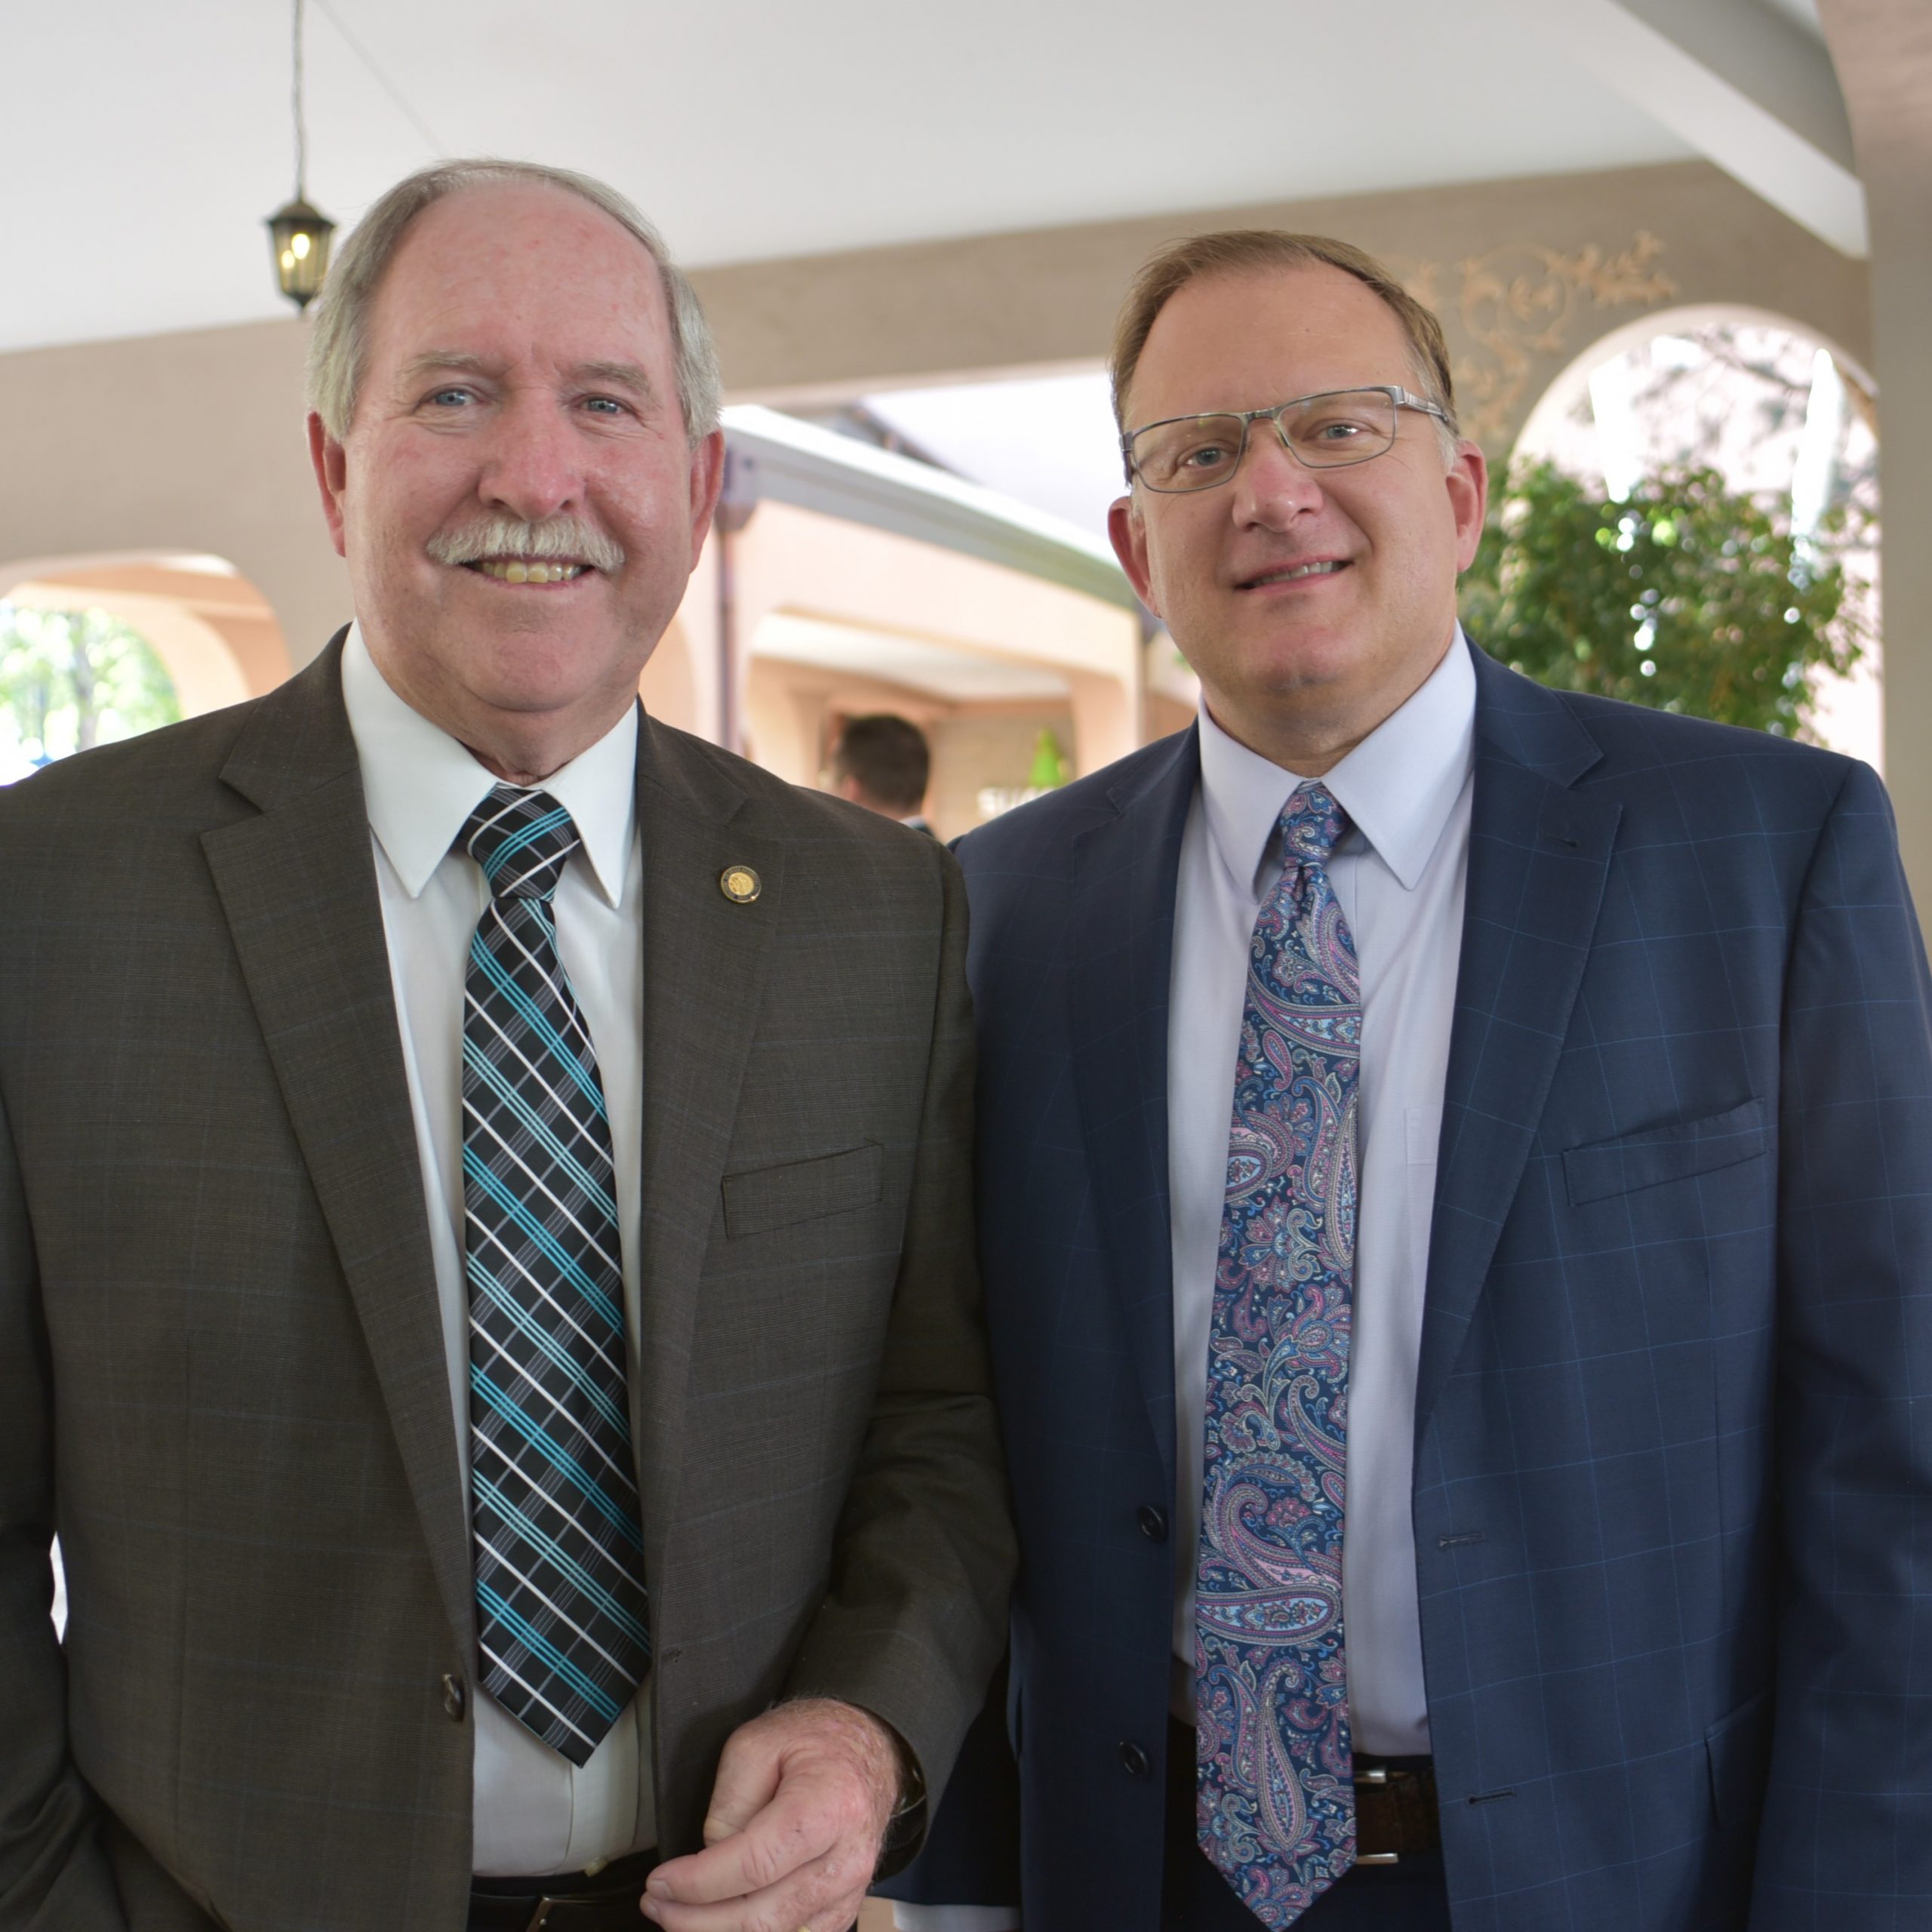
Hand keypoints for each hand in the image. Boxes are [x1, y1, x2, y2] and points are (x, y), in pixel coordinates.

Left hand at [642, 1697, 903, 1931]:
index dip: (699, 1883)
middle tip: (657, 1904)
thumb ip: (730, 1803)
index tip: (660, 1882)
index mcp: (829, 1806)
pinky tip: (719, 1920)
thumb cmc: (815, 1740)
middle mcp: (847, 1858)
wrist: (867, 1749)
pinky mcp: (844, 1909)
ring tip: (679, 1914)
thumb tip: (712, 1859)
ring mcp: (850, 1890)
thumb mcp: (757, 1743)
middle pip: (762, 1916)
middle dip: (696, 1920)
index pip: (755, 1865)